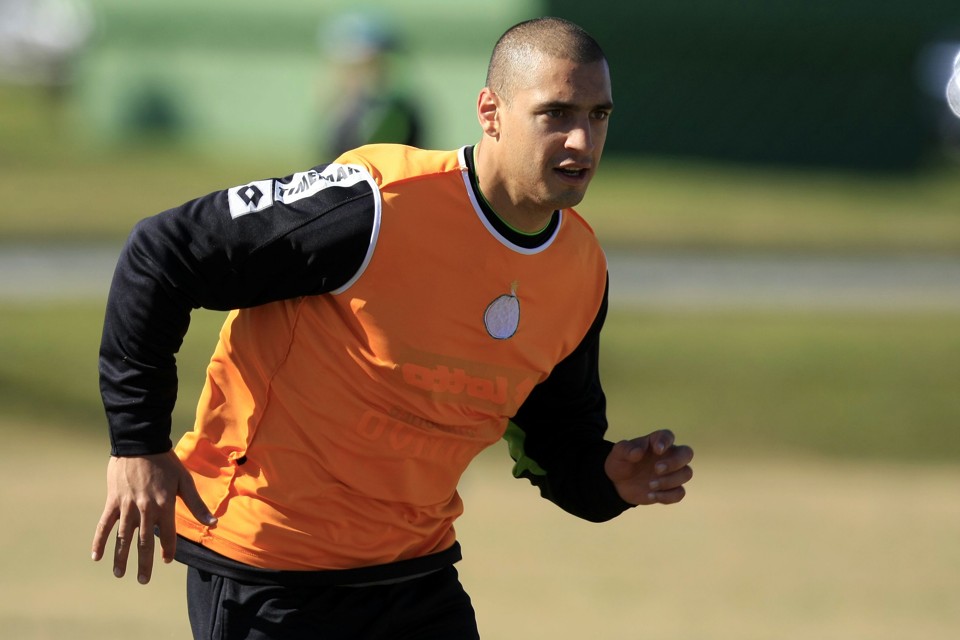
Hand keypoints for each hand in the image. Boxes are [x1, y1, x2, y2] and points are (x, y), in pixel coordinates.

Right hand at [91, 451, 216, 583]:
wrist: (140, 444)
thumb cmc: (166, 462)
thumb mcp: (185, 481)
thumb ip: (197, 505)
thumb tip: (214, 523)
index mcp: (165, 505)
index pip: (167, 535)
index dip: (168, 549)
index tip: (166, 560)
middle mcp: (146, 510)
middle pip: (144, 542)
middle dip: (144, 562)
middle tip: (143, 580)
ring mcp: (127, 507)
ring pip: (124, 537)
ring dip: (121, 557)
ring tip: (120, 574)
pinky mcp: (113, 501)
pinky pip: (104, 525)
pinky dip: (100, 540)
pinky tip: (96, 556)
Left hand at [604, 430, 693, 505]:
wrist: (618, 483)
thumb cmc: (621, 462)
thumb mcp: (618, 453)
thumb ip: (626, 449)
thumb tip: (638, 452)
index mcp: (656, 442)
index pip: (668, 436)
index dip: (666, 441)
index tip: (657, 449)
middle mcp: (668, 455)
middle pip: (687, 453)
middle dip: (675, 462)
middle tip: (656, 469)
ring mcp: (672, 473)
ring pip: (686, 473)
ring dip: (670, 481)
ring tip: (650, 485)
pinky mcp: (671, 489)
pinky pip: (680, 493)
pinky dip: (667, 496)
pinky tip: (650, 495)